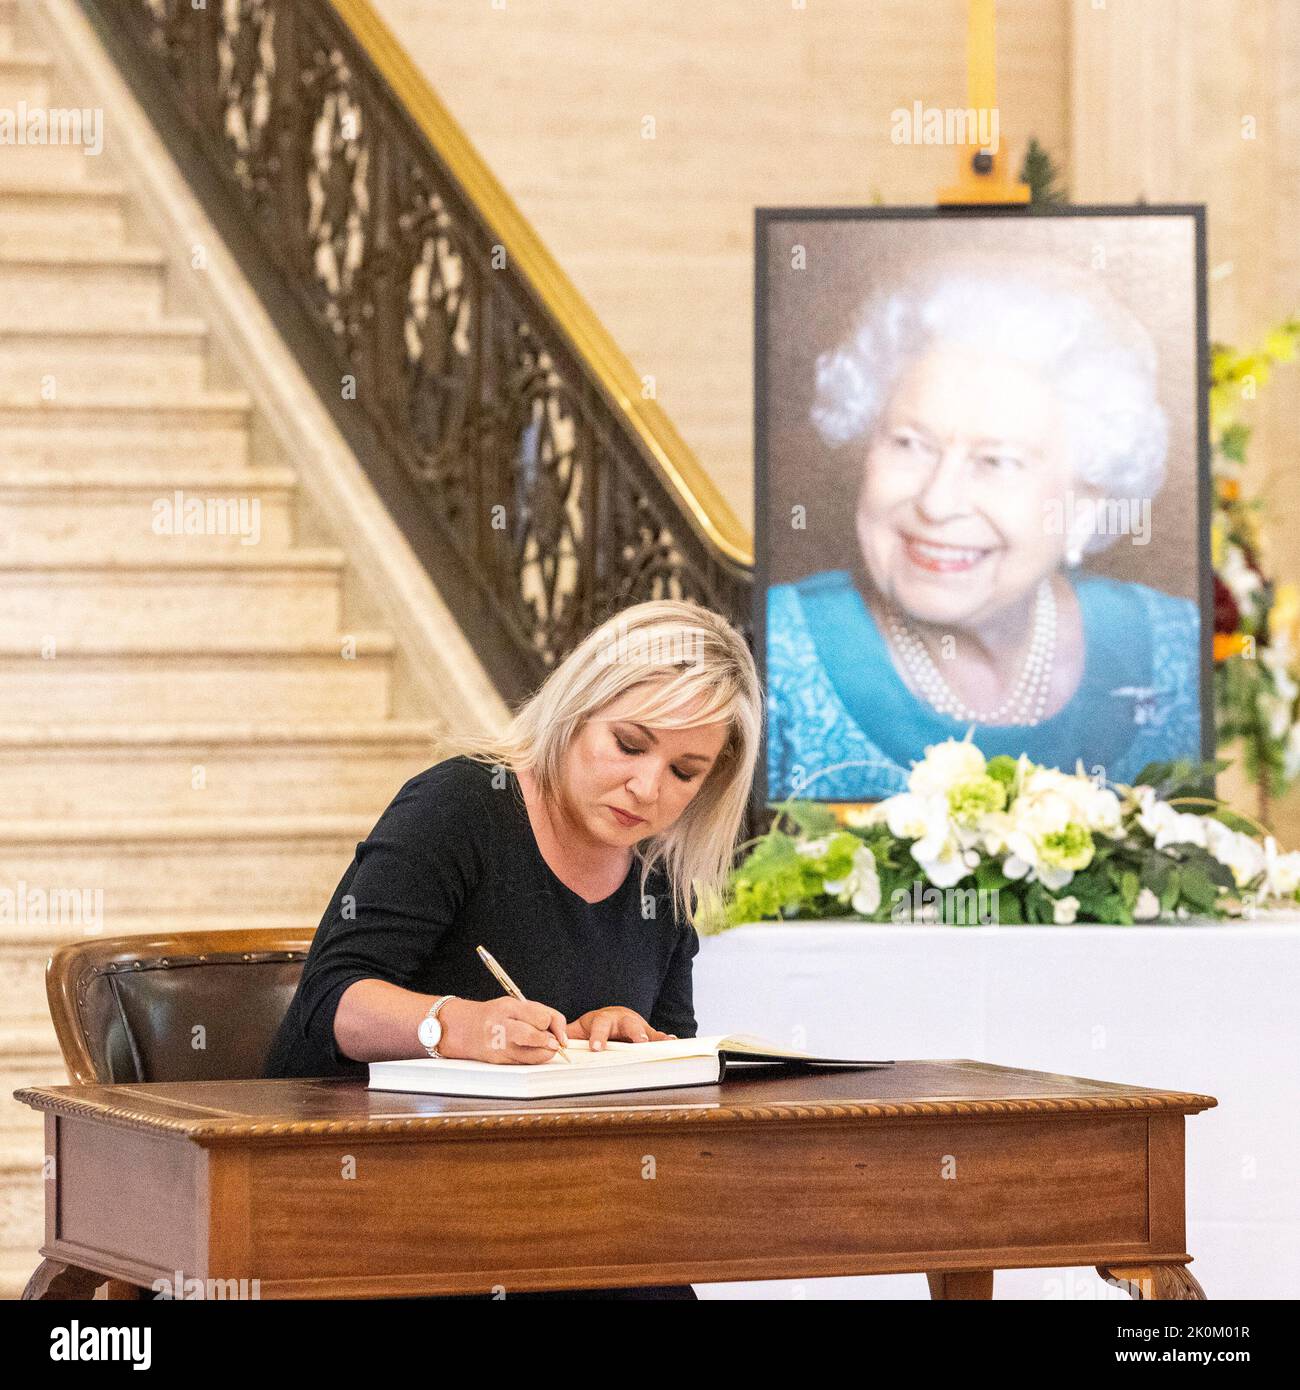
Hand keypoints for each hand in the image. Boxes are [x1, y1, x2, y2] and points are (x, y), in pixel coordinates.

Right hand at [438, 995, 568, 1064]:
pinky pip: (524, 1064)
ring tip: (544, 1047)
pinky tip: (530, 1052)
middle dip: (549, 1041)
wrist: (465, 1029)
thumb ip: (541, 1014)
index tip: (554, 1028)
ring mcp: (499, 1045)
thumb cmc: (495, 1015)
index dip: (553, 1025)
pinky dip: (532, 1059)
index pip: (541, 1017)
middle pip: (535, 1036)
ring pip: (532, 1055)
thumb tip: (561, 1034)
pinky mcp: (499, 1060)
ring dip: (544, 1053)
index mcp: (509, 1007)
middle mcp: (502, 1025)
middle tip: (553, 1042)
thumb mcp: (516, 1005)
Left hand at [567, 1006, 675, 1050]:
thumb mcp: (580, 1028)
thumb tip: (550, 1042)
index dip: (598, 1035)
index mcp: (603, 1019)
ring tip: (659, 1043)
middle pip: (628, 1024)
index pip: (600, 1024)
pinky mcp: (647, 1033)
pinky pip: (657, 1036)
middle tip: (637, 1042)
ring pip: (645, 1029)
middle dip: (633, 1032)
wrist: (613, 1017)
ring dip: (652, 1036)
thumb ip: (567, 1035)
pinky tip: (673, 1041)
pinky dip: (665, 1039)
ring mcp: (636, 1026)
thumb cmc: (595, 1026)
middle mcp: (622, 1020)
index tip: (596, 1048)